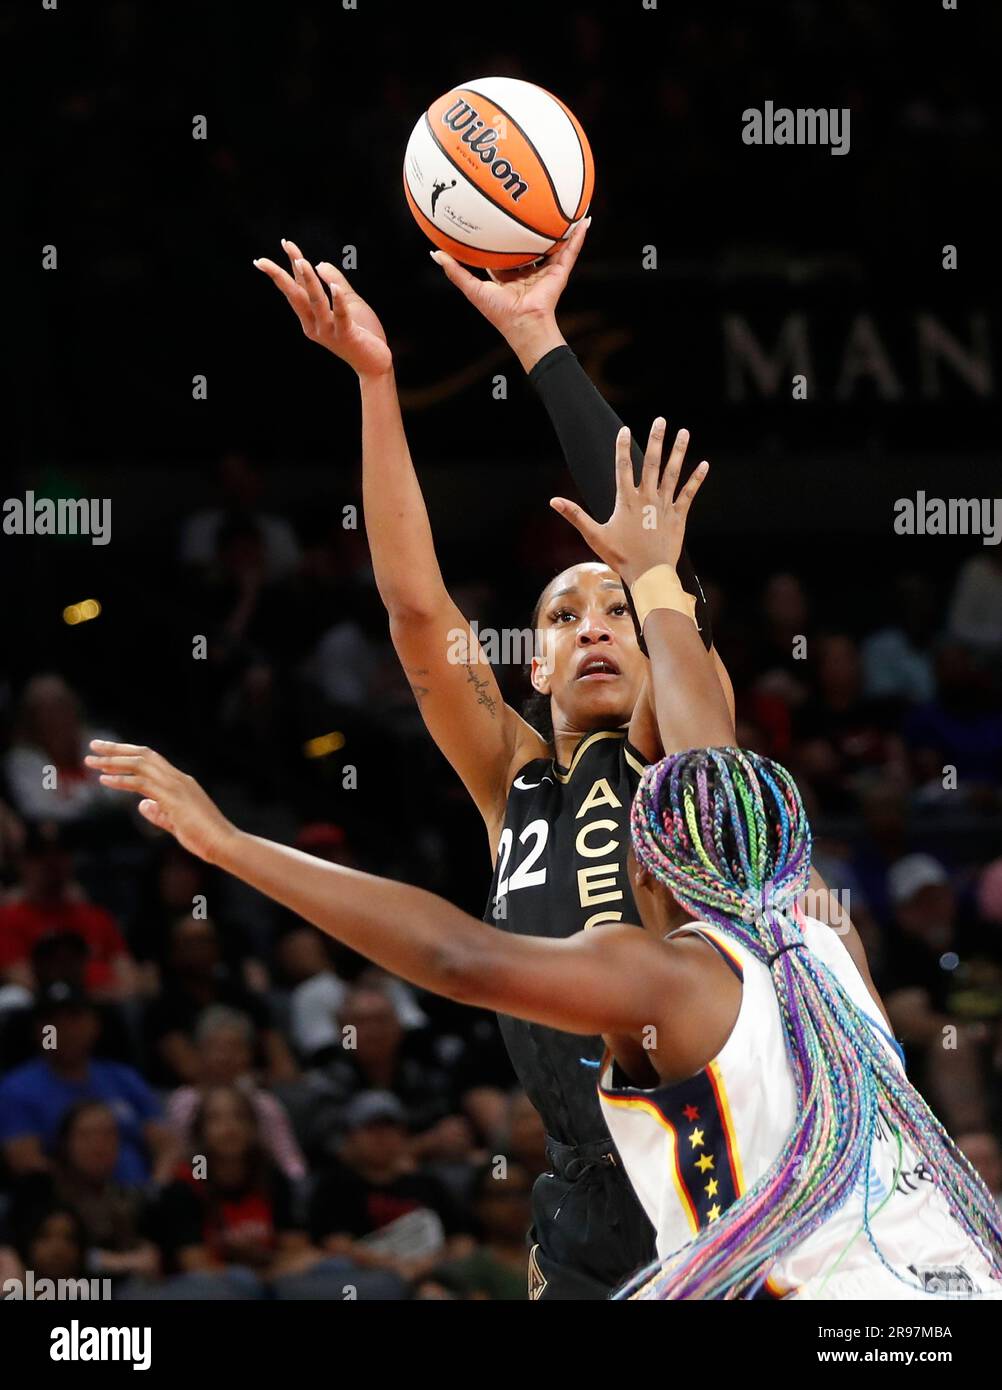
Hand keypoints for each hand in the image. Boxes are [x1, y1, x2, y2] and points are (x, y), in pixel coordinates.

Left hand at [85, 741, 237, 864]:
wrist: (223, 843)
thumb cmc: (204, 836)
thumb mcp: (175, 823)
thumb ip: (159, 812)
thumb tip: (142, 804)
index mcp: (180, 782)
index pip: (151, 760)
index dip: (128, 755)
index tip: (108, 753)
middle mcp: (178, 778)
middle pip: (143, 754)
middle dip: (117, 749)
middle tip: (94, 745)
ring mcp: (175, 785)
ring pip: (139, 764)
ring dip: (113, 761)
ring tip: (91, 761)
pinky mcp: (171, 797)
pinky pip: (141, 783)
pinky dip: (121, 779)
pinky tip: (104, 779)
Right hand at [254, 239, 392, 377]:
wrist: (375, 364)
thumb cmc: (363, 332)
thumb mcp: (350, 301)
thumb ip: (336, 282)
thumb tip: (319, 263)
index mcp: (311, 317)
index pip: (298, 287)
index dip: (291, 265)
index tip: (284, 243)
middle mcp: (314, 325)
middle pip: (295, 296)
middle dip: (280, 277)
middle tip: (263, 261)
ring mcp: (328, 332)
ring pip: (316, 303)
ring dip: (309, 282)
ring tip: (302, 261)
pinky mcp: (346, 336)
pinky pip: (341, 316)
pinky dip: (337, 301)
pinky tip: (332, 286)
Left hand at [430, 219, 589, 368]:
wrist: (524, 324)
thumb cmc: (499, 312)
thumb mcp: (472, 288)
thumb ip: (455, 270)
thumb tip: (435, 252)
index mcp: (509, 274)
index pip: (505, 249)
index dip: (501, 233)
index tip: (496, 214)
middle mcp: (528, 270)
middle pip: (530, 243)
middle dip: (530, 226)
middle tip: (529, 199)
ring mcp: (546, 270)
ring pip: (553, 243)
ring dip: (559, 226)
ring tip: (564, 203)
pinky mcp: (560, 272)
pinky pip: (571, 250)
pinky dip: (578, 236)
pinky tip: (583, 219)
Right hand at [550, 420, 708, 586]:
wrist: (649, 574)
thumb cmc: (620, 556)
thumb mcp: (594, 535)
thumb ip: (575, 515)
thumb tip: (553, 501)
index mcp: (626, 500)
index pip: (623, 467)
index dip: (622, 447)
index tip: (625, 429)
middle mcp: (647, 497)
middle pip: (651, 463)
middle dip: (656, 440)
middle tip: (660, 420)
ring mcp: (664, 505)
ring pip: (673, 473)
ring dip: (678, 452)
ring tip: (684, 432)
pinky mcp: (678, 516)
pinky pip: (689, 493)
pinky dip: (697, 479)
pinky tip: (704, 464)